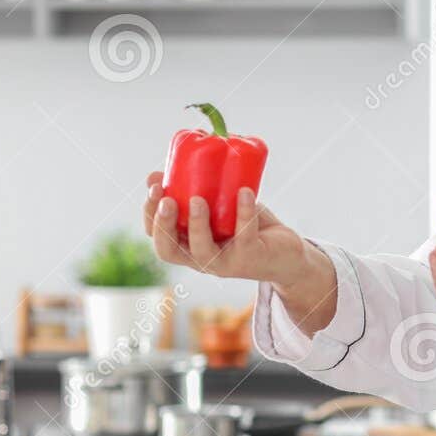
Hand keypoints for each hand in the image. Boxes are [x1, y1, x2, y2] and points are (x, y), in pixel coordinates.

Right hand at [142, 171, 315, 290]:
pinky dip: (243, 212)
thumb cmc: (245, 226)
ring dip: (198, 224)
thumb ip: (193, 192)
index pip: (157, 237)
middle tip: (167, 200)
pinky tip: (244, 192)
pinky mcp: (252, 257)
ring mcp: (226, 263)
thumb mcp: (216, 209)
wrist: (286, 253)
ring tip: (198, 199)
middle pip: (169, 250)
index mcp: (188, 246)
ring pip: (203, 251)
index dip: (150, 215)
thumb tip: (158, 172)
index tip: (154, 188)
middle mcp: (201, 259)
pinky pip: (245, 235)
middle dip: (164, 225)